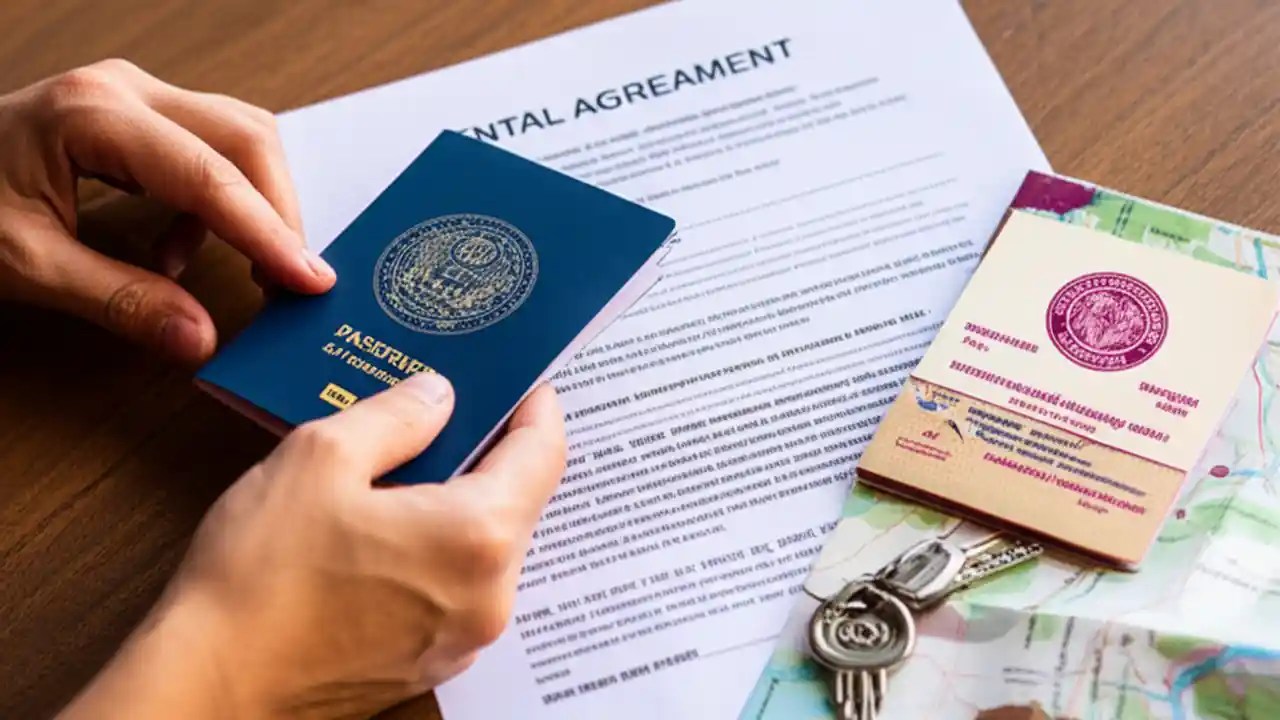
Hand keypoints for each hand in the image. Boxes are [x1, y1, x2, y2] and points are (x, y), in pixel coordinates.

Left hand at [0, 59, 334, 363]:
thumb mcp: (27, 264)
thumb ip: (120, 302)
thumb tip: (203, 340)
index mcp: (93, 115)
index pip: (209, 173)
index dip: (268, 231)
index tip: (311, 280)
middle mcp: (125, 89)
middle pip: (244, 137)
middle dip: (278, 212)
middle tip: (292, 281)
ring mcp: (134, 96)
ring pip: (238, 138)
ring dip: (255, 206)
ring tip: (249, 269)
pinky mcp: (137, 116)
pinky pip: (209, 151)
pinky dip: (215, 208)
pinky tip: (176, 255)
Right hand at [57, 375, 567, 719]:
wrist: (211, 687)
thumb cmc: (260, 578)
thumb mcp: (320, 459)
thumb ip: (395, 416)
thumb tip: (438, 396)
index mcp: (477, 536)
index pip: (544, 454)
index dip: (537, 409)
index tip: (524, 382)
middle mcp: (489, 595)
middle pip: (520, 502)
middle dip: (494, 453)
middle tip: (455, 413)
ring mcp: (463, 638)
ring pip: (487, 547)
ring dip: (464, 502)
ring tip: (410, 467)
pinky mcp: (430, 661)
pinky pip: (458, 586)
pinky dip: (441, 549)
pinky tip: (389, 528)